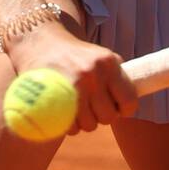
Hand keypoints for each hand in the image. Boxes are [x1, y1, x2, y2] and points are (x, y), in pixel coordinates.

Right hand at [7, 20, 138, 134]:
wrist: (39, 42)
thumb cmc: (74, 55)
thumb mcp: (100, 58)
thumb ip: (116, 79)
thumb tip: (128, 106)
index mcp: (109, 63)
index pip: (129, 101)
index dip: (123, 110)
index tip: (116, 108)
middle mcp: (93, 73)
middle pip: (108, 117)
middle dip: (101, 116)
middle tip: (92, 107)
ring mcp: (73, 85)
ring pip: (90, 125)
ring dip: (84, 121)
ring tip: (77, 108)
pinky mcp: (54, 97)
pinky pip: (70, 127)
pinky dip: (69, 124)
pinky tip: (65, 111)